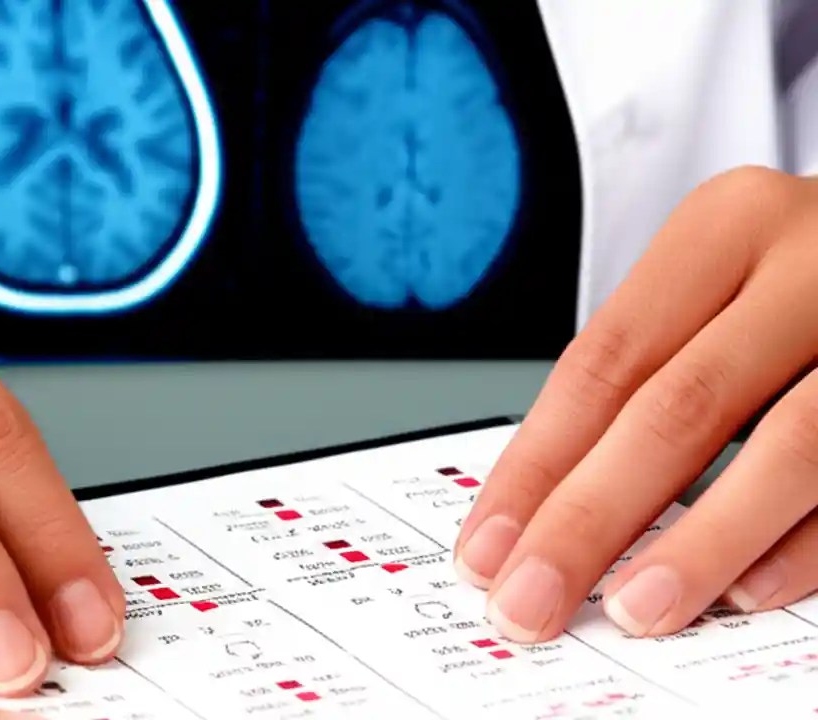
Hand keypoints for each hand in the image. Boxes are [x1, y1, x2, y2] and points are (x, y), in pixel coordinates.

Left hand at [454, 167, 817, 640]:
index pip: (602, 362)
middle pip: (673, 408)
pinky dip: (803, 548)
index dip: (535, 468)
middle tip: (529, 602)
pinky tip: (745, 593)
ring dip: (701, 544)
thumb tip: (550, 515)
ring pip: (786, 445)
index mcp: (724, 228)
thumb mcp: (728, 287)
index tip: (485, 549)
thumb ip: (655, 376)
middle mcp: (806, 260)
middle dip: (588, 521)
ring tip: (634, 611)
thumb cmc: (808, 281)